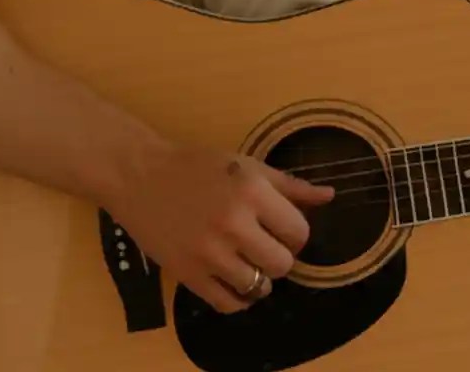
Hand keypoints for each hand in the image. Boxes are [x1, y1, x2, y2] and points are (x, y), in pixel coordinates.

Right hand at [109, 142, 334, 313]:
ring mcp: (209, 253)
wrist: (139, 175)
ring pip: (258, 287)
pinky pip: (228, 304)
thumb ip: (290, 186)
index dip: (295, 234)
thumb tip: (330, 196)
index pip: (299, 233)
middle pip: (282, 264)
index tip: (281, 230)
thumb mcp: (246, 166)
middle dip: (278, 257)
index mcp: (252, 192)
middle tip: (263, 246)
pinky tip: (232, 281)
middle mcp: (234, 225)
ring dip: (258, 279)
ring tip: (245, 262)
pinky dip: (237, 299)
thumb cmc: (196, 165)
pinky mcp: (188, 274)